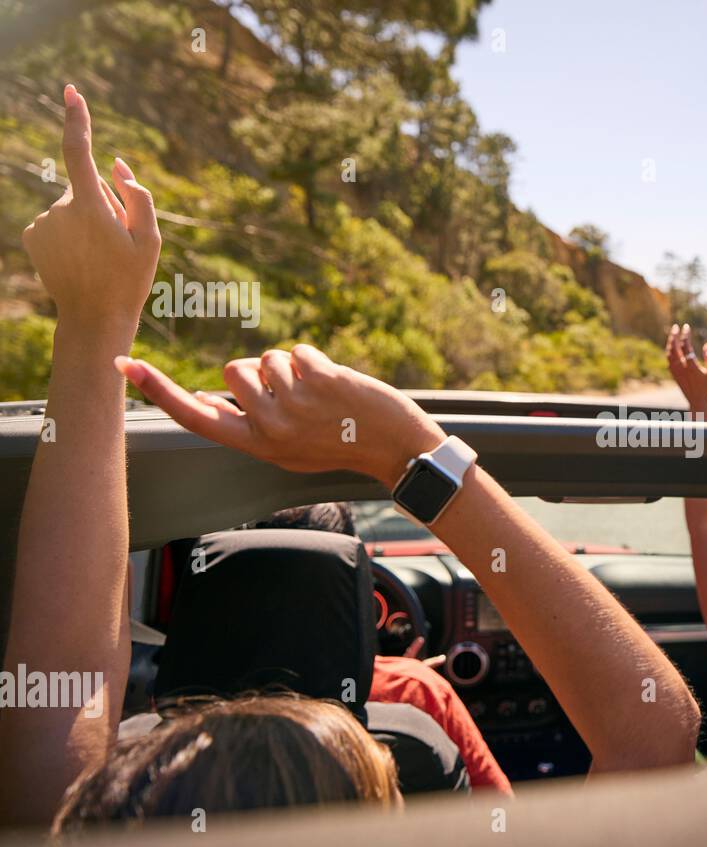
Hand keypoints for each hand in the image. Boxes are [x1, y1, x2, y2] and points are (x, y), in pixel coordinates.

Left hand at [21, 85, 159, 350]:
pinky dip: (70, 234)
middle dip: (104, 207)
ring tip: (98, 258)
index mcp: (90, 207)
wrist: (92, 317)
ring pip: (73, 207)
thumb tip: (117, 166)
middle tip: (116, 246)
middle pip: (88, 190)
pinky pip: (58, 222)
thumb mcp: (151, 240)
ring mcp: (43, 222)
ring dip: (88, 224)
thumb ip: (138, 197)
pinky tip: (79, 259)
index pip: (78, 152)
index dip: (76, 119)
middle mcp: (60, 209)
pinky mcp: (33, 235)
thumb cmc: (128, 280)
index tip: (71, 92)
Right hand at [115, 345, 446, 486]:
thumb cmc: (338, 444)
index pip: (195, 416)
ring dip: (293, 366)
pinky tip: (337, 386)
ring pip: (269, 358)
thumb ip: (244, 424)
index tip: (125, 365)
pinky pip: (300, 351)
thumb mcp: (285, 448)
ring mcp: (295, 405)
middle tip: (295, 396)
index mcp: (256, 445)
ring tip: (321, 395)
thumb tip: (201, 397)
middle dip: (261, 371)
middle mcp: (270, 428)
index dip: (159, 390)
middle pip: (235, 370)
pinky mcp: (322, 382)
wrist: (395, 448)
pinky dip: (317, 360)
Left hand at [664, 323, 706, 412]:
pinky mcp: (674, 375)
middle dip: (674, 336)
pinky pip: (669, 360)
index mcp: (691, 366)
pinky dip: (669, 352)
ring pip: (669, 354)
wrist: (697, 403)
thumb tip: (706, 345)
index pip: (686, 346)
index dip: (685, 335)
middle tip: (675, 327)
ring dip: (670, 343)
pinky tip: (671, 349)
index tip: (686, 326)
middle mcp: (681, 368)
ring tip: (672, 335)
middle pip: (674, 348)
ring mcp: (676, 372)